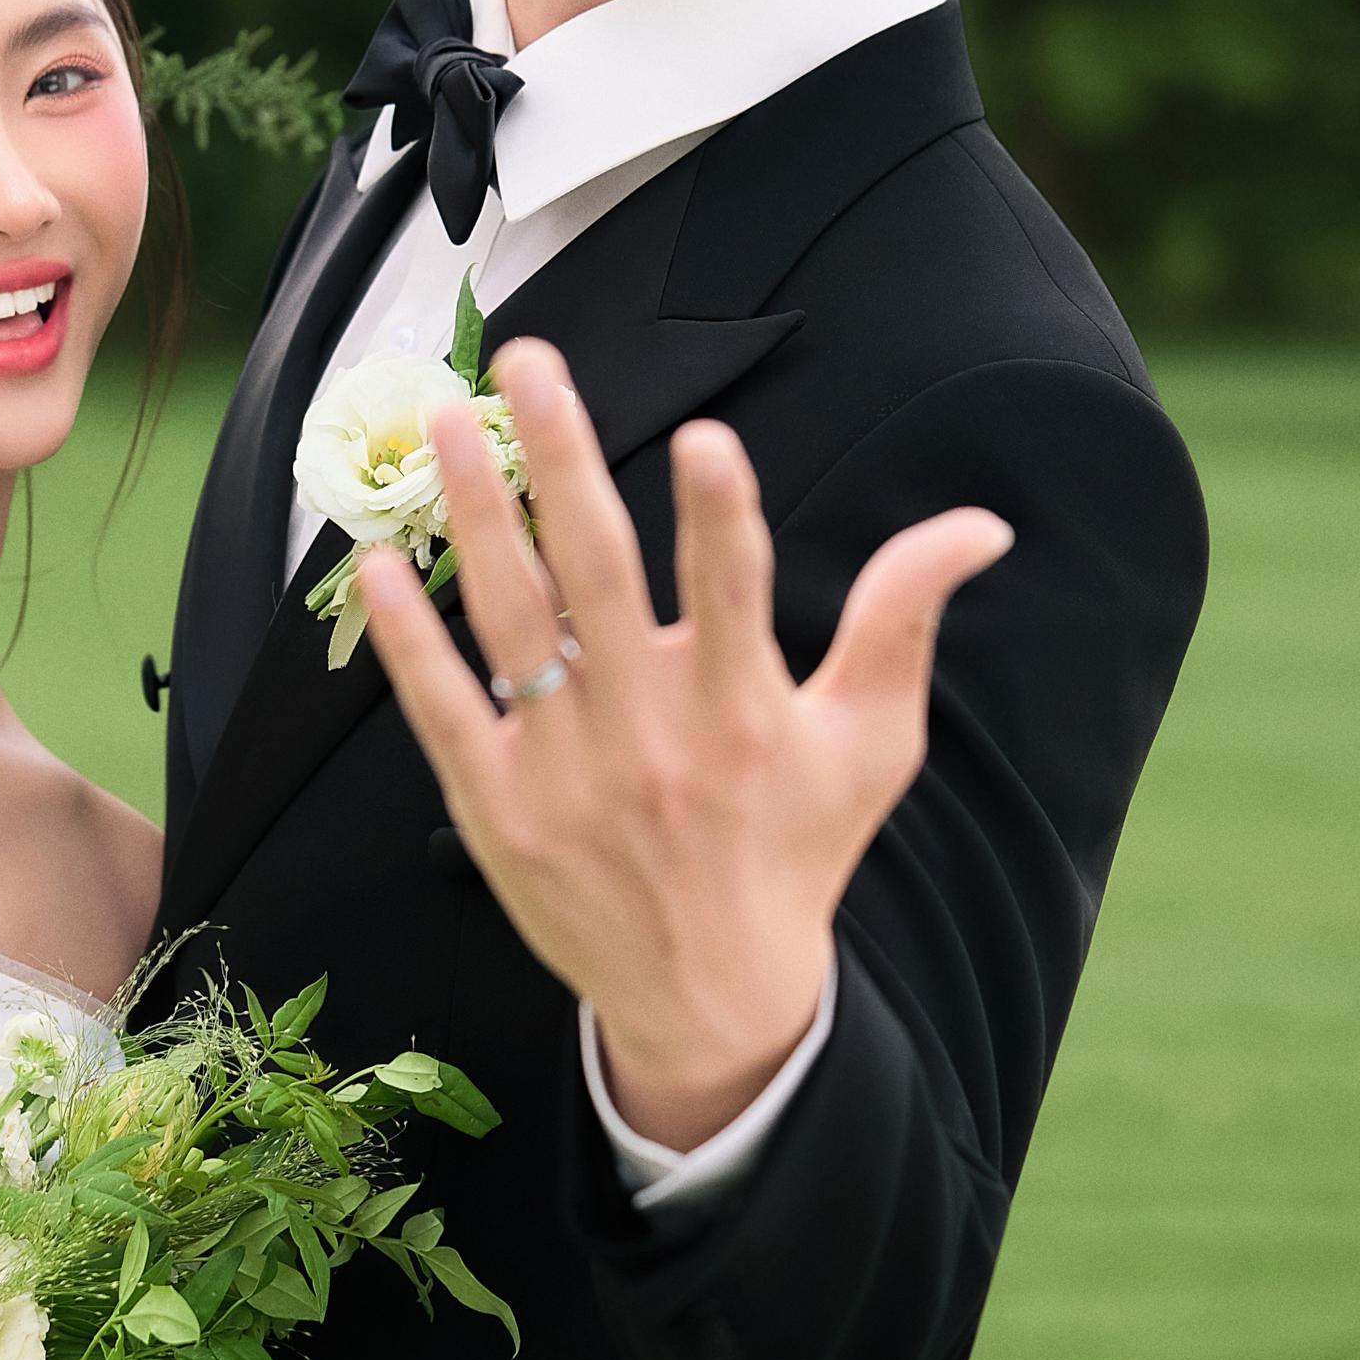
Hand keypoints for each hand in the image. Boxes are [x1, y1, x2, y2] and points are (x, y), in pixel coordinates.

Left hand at [356, 339, 1012, 1152]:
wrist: (710, 996)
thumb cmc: (796, 847)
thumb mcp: (870, 741)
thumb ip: (905, 620)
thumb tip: (981, 525)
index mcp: (746, 716)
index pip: (736, 597)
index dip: (722, 519)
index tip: (706, 437)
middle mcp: (652, 739)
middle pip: (597, 577)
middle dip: (564, 458)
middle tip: (528, 363)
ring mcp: (565, 776)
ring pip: (510, 623)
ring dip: (475, 514)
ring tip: (448, 420)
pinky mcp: (497, 812)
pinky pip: (441, 710)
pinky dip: (409, 639)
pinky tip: (378, 564)